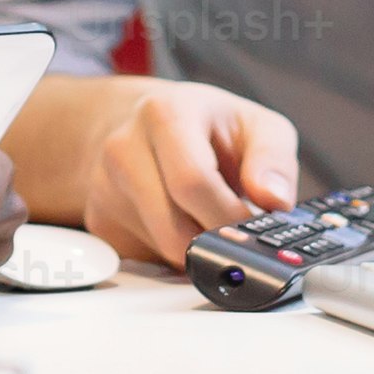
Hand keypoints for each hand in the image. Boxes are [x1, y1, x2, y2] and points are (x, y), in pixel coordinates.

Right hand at [84, 82, 299, 264]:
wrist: (140, 124)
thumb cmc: (205, 125)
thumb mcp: (254, 124)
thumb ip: (274, 159)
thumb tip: (275, 200)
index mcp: (165, 114)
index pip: (193, 182)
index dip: (229, 216)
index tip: (252, 226)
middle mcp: (123, 148)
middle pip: (174, 227)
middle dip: (216, 243)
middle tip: (237, 233)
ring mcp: (104, 187)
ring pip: (161, 249)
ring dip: (196, 249)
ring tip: (209, 218)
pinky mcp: (98, 221)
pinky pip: (144, 259)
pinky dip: (171, 255)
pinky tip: (180, 224)